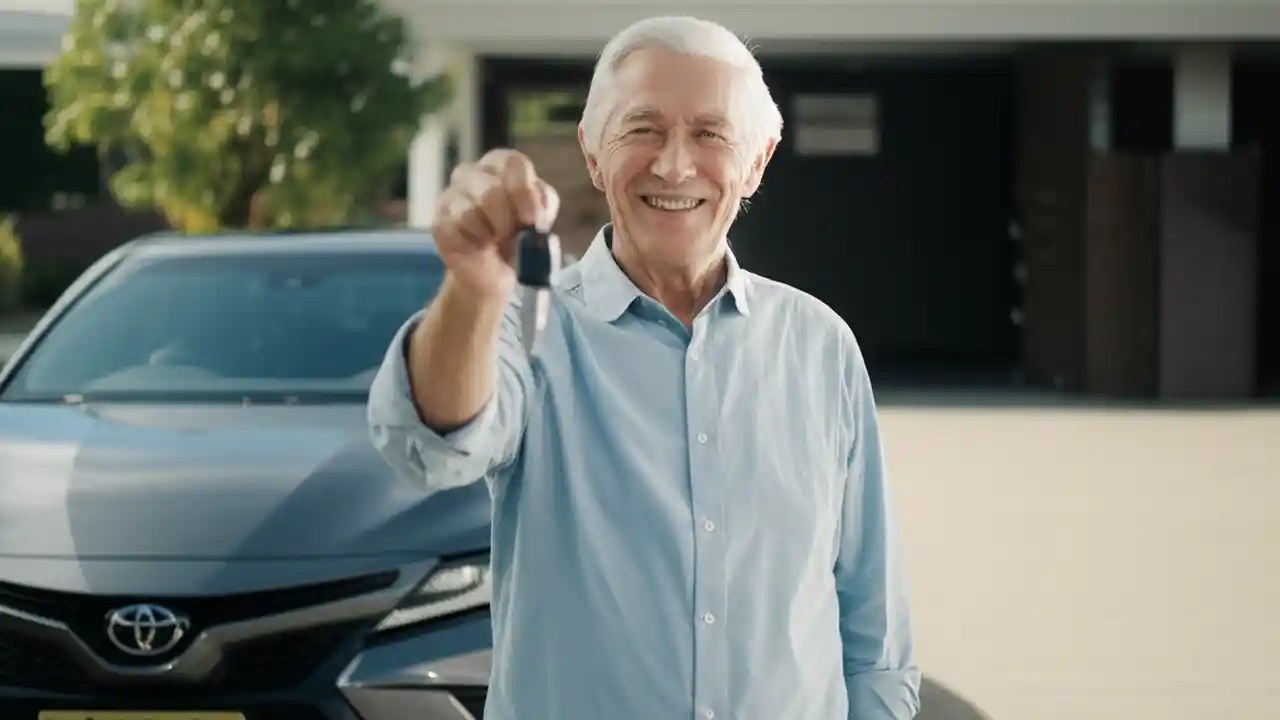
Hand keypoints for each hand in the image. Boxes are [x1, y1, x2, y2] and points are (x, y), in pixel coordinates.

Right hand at [431, 149, 559, 299]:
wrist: (495, 269)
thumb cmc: (518, 236)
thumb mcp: (540, 217)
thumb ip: (541, 205)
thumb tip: (533, 212)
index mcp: (500, 165)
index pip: (512, 162)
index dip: (524, 191)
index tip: (531, 219)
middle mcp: (471, 173)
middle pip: (492, 190)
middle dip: (507, 221)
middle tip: (512, 235)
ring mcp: (450, 196)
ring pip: (471, 211)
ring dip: (491, 234)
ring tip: (495, 240)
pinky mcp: (439, 223)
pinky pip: (456, 231)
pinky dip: (473, 245)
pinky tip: (478, 247)